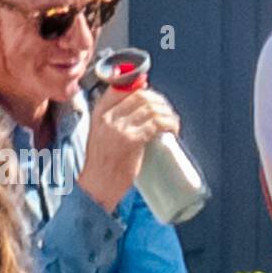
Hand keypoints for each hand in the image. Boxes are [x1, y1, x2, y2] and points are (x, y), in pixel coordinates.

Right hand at [78, 87, 179, 212]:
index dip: (139, 86)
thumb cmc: (104, 165)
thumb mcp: (102, 135)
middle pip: (140, 95)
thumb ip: (115, 120)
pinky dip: (170, 124)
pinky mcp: (132, 140)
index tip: (152, 94)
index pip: (119, 87)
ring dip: (168, 113)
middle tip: (167, 111)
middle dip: (159, 101)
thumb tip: (141, 108)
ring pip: (151, 108)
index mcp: (99, 114)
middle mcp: (108, 118)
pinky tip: (173, 130)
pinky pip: (156, 124)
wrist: (98, 186)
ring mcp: (119, 128)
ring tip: (172, 122)